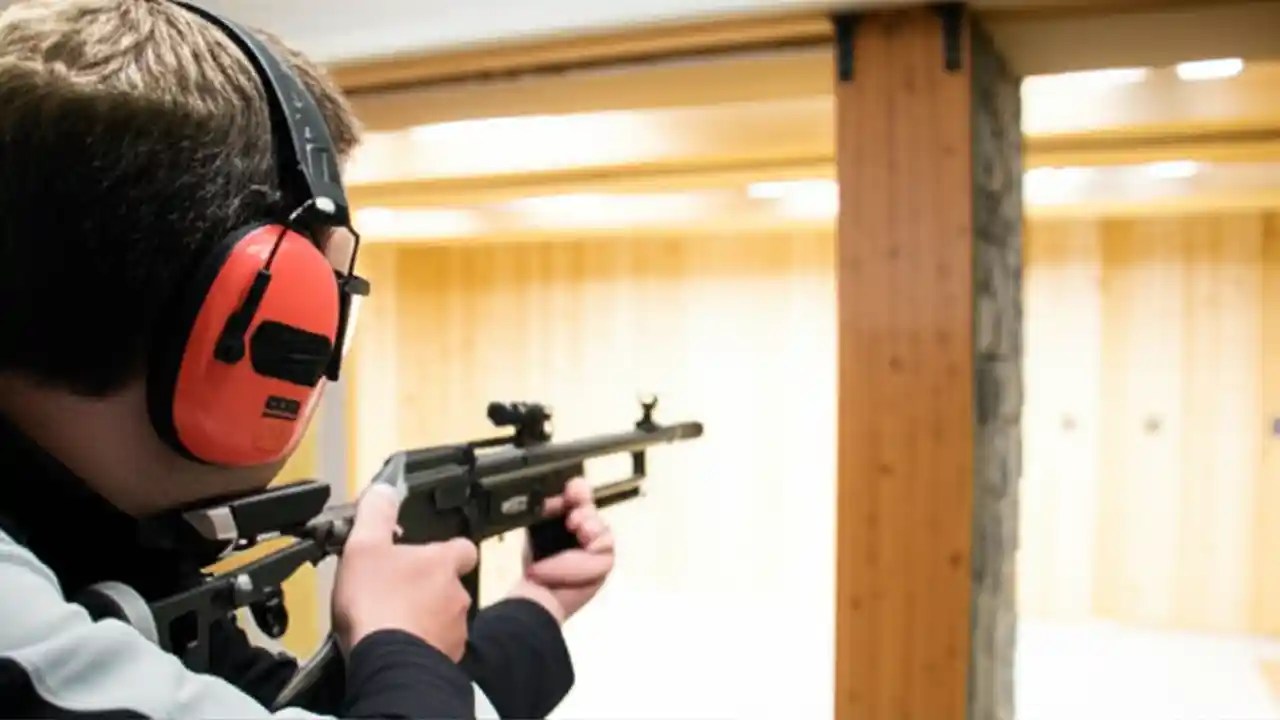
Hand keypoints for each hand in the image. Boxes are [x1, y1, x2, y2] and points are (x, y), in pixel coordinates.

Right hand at [331, 484, 478, 660]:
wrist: (388, 664)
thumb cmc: (376, 602)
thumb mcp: (364, 547)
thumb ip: (375, 514)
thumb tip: (384, 490)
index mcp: (443, 564)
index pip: (463, 548)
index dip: (445, 551)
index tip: (424, 556)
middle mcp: (458, 595)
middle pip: (450, 586)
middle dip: (428, 589)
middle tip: (395, 593)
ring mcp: (455, 631)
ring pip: (444, 619)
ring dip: (425, 620)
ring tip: (392, 624)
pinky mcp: (448, 660)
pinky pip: (437, 649)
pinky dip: (422, 647)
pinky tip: (396, 649)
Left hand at [508, 477, 614, 623]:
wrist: (540, 592)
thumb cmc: (538, 563)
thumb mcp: (536, 530)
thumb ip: (545, 509)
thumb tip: (553, 497)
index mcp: (569, 517)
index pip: (580, 494)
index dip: (578, 490)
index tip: (571, 491)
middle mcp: (586, 528)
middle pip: (592, 508)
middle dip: (583, 510)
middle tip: (572, 521)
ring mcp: (597, 545)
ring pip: (603, 526)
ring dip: (591, 527)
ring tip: (580, 533)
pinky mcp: (604, 562)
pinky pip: (606, 547)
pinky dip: (596, 546)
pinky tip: (588, 548)